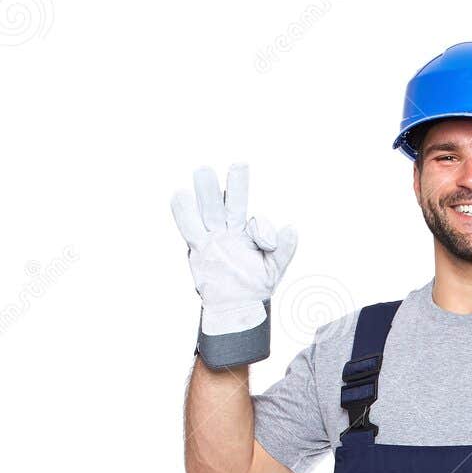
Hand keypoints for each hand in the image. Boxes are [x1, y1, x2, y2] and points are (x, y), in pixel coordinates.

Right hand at [171, 164, 296, 366]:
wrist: (237, 308)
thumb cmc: (255, 285)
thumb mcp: (274, 269)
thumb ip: (284, 250)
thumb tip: (292, 227)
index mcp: (248, 231)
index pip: (255, 220)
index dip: (261, 229)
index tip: (266, 245)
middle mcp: (228, 228)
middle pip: (228, 201)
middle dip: (230, 184)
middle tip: (238, 163)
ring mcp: (212, 237)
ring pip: (208, 209)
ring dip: (206, 192)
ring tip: (202, 171)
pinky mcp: (198, 249)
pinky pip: (190, 229)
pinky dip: (185, 214)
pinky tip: (179, 195)